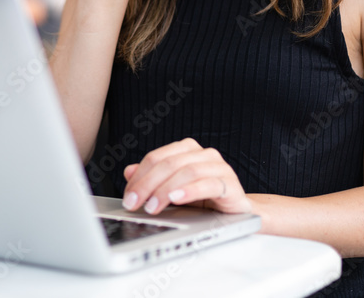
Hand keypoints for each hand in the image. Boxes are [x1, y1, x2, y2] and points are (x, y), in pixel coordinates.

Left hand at [121, 138, 252, 214]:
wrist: (234, 213)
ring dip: (166, 190)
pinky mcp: (230, 184)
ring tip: (153, 206)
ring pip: (187, 171)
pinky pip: (209, 184)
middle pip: (169, 164)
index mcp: (186, 150)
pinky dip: (190, 190)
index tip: (128, 197)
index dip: (139, 176)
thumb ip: (151, 179)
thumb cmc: (203, 199)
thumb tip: (129, 172)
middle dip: (148, 185)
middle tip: (135, 203)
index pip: (156, 158)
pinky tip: (176, 198)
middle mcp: (203, 154)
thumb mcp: (171, 189)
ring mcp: (219, 167)